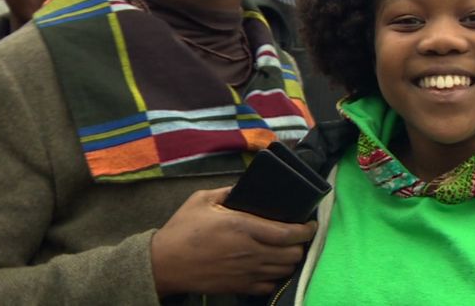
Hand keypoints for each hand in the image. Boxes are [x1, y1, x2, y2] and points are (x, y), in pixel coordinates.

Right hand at [150, 186, 317, 296]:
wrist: (163, 265)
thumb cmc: (182, 231)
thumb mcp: (202, 200)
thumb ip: (228, 191)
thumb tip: (245, 187)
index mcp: (244, 227)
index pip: (289, 233)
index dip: (307, 230)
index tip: (311, 224)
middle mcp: (250, 252)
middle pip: (293, 254)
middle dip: (301, 245)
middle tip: (298, 235)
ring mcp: (246, 272)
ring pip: (284, 270)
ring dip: (291, 260)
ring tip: (288, 250)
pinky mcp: (239, 287)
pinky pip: (269, 286)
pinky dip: (276, 277)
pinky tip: (271, 267)